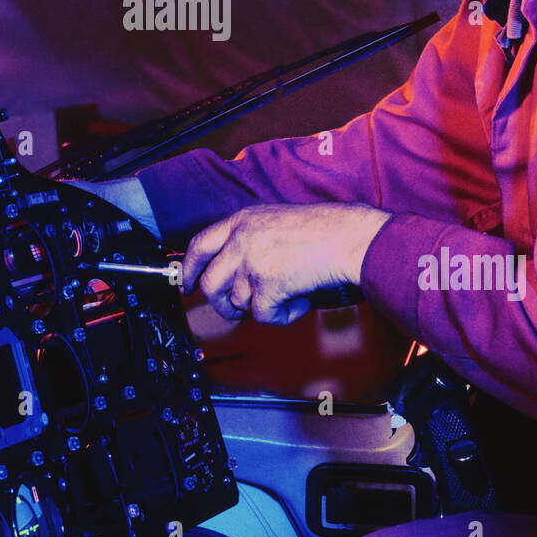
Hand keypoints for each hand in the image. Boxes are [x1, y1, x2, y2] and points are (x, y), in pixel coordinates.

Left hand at [182, 202, 391, 323]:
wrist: (348, 238)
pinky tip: (298, 301)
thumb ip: (249, 239)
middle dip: (221, 304)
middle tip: (236, 309)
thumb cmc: (323, 231)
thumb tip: (233, 271)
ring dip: (261, 307)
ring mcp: (252, 262)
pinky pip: (263, 315)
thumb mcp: (275, 221)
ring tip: (285, 295)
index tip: (188, 284)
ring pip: (237, 302)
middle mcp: (241, 239)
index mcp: (242, 220)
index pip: (199, 245)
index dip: (189, 269)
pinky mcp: (267, 285)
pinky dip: (282, 315)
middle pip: (210, 282)